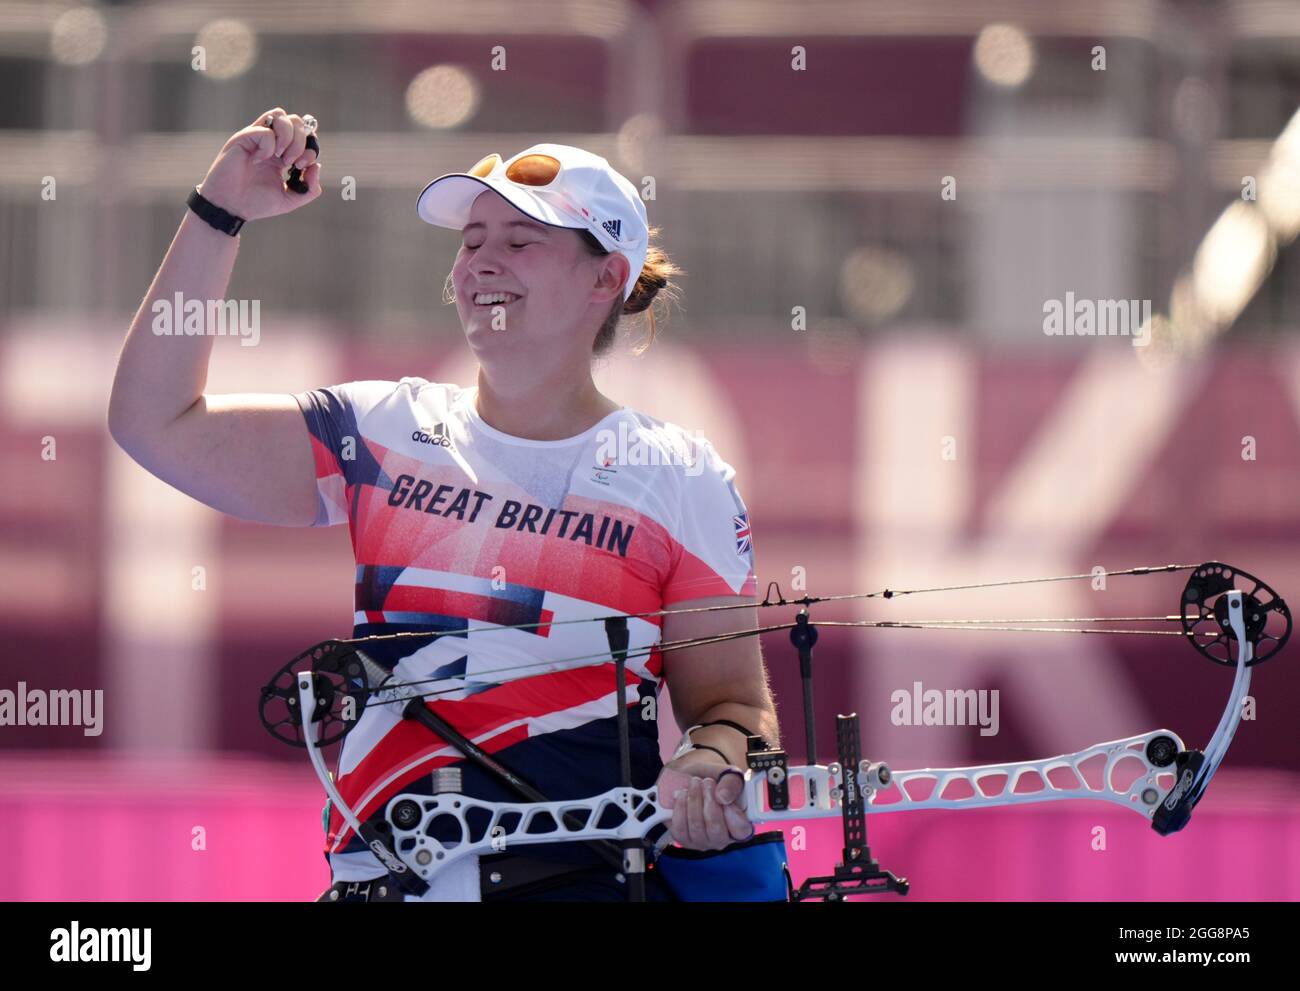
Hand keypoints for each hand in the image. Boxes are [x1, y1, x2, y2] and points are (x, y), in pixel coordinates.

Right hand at [196, 107, 321, 220]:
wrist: (230, 207)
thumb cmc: (256, 203)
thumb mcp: (291, 200)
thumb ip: (310, 188)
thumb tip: (317, 166)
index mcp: (282, 154)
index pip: (304, 134)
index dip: (310, 146)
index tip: (303, 166)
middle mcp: (270, 142)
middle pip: (295, 120)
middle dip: (301, 140)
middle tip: (293, 162)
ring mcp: (256, 137)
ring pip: (280, 114)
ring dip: (288, 136)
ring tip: (281, 158)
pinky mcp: (242, 138)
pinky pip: (263, 130)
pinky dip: (268, 145)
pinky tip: (259, 160)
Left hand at [657, 755, 752, 850]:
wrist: (692, 780)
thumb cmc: (715, 780)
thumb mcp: (728, 776)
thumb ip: (732, 784)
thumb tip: (723, 797)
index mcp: (740, 826)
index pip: (741, 830)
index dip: (733, 815)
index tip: (723, 796)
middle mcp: (722, 839)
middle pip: (716, 828)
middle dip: (709, 801)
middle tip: (707, 782)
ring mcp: (702, 841)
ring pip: (696, 826)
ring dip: (694, 800)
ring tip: (694, 783)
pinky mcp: (684, 839)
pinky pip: (680, 828)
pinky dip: (680, 808)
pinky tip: (682, 794)